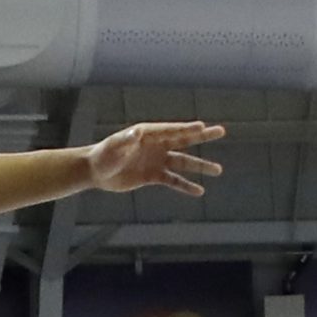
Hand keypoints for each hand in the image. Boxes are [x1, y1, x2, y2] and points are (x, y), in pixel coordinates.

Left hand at [87, 122, 223, 197]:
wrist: (96, 171)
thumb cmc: (103, 155)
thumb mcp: (114, 146)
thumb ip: (126, 140)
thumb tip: (136, 132)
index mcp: (148, 134)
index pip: (172, 130)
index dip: (186, 129)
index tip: (203, 126)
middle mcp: (156, 145)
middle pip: (183, 140)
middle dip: (202, 136)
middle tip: (221, 131)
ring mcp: (156, 160)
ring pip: (182, 162)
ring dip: (199, 166)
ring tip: (217, 170)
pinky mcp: (153, 176)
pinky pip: (173, 180)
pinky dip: (185, 185)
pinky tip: (199, 191)